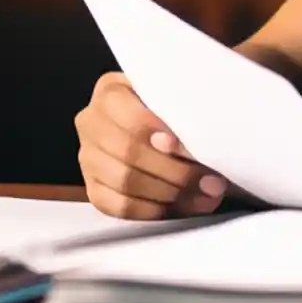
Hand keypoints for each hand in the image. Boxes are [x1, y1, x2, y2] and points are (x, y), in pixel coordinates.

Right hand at [75, 72, 227, 219]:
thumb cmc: (172, 106)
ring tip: (207, 198)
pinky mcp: (93, 187)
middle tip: (213, 183)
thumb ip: (182, 110)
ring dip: (171, 195)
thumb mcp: (176, 96)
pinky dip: (153, 210)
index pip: (128, 116)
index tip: (182, 147)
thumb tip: (200, 144)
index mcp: (111, 92)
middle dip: (176, 172)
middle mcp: (91, 122)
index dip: (154, 132)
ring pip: (124, 183)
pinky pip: (118, 207)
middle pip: (127, 153)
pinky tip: (183, 207)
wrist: (154, 124)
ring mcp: (88, 157)